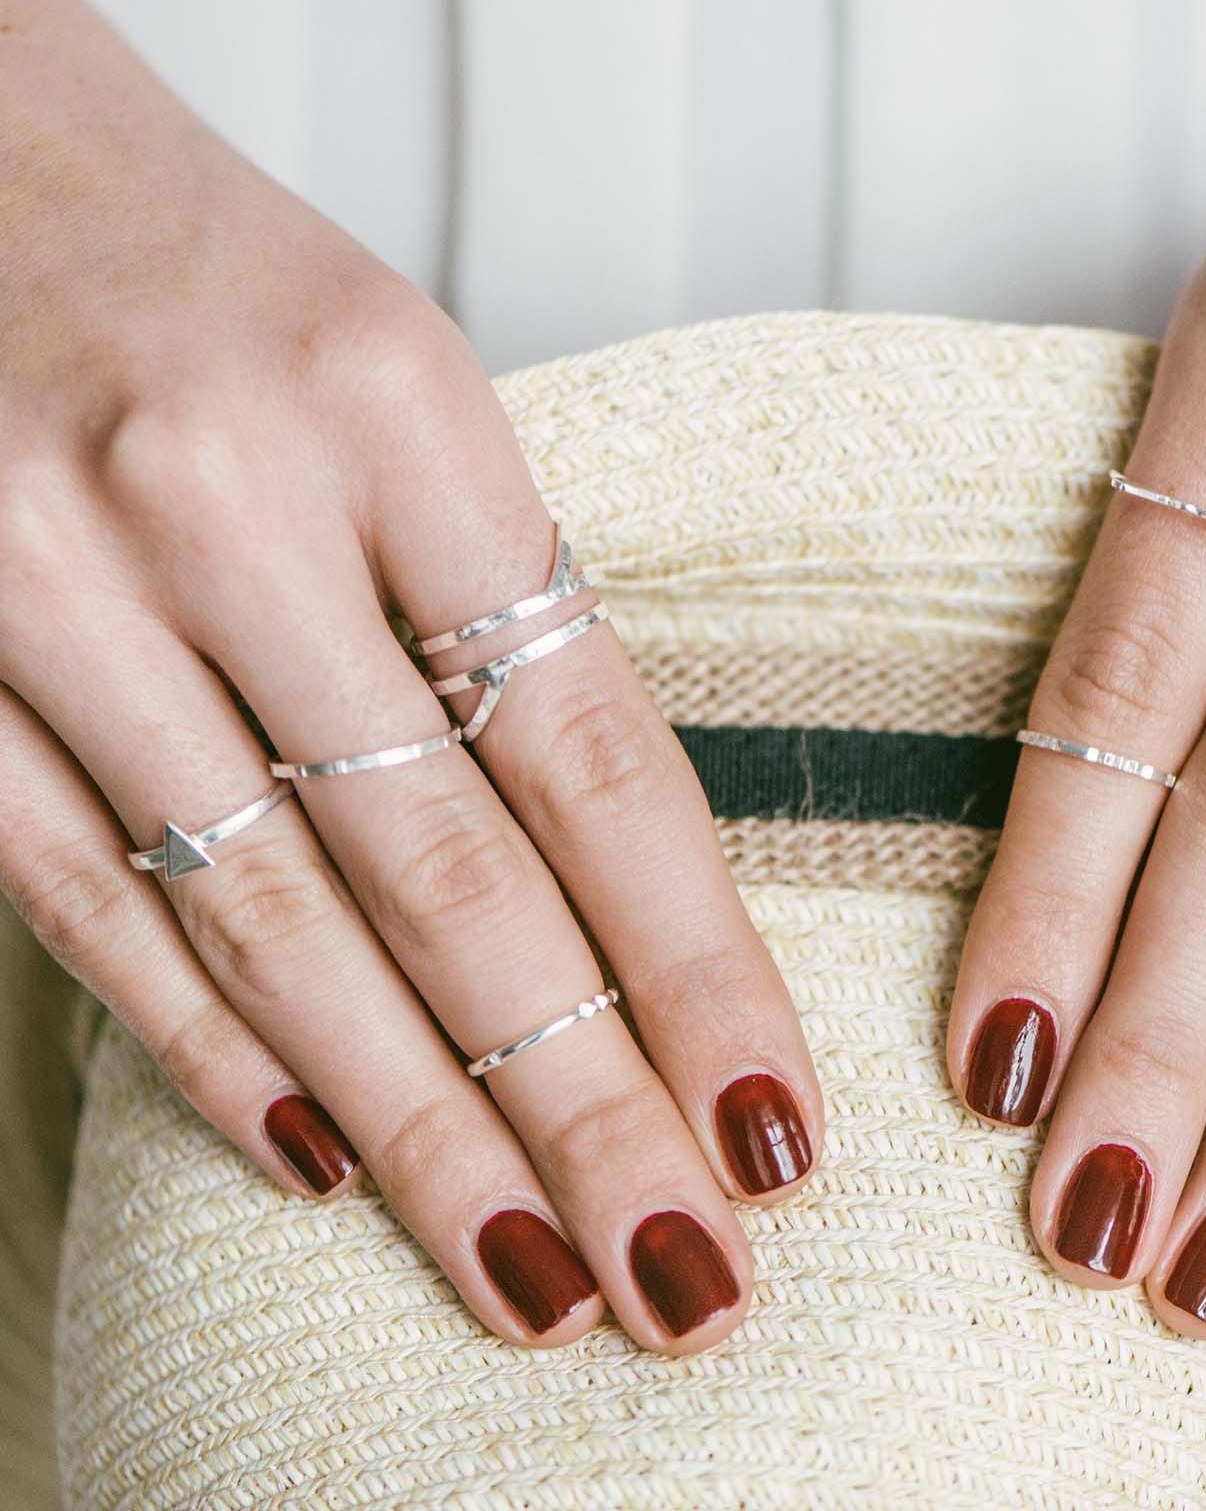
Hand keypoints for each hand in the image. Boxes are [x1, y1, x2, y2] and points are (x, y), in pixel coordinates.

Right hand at [0, 0, 819, 1352]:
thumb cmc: (218, 286)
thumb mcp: (405, 398)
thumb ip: (494, 610)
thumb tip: (609, 872)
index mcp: (398, 411)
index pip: (597, 756)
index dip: (697, 966)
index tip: (774, 1124)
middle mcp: (222, 502)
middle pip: (457, 882)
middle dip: (587, 1105)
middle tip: (690, 1271)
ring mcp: (53, 591)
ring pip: (283, 930)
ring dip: (427, 1132)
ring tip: (542, 1278)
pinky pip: (89, 903)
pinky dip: (218, 1050)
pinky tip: (332, 1164)